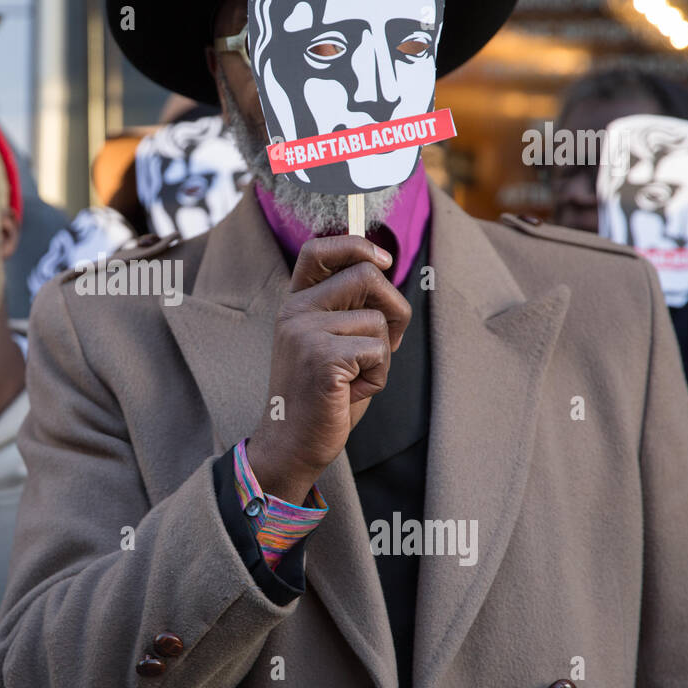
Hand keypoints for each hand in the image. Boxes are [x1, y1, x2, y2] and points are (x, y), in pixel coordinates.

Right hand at [245, 235, 410, 504]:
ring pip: (378, 321)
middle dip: (394, 308)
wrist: (293, 443)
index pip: (317, 250)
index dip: (356, 244)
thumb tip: (384, 273)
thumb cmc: (322, 395)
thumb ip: (349, 309)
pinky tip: (352, 391)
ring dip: (383, 355)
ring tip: (355, 378)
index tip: (382, 261)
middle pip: (367, 276)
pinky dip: (378, 377)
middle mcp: (295, 312)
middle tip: (388, 342)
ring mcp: (305, 334)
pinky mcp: (322, 358)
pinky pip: (378, 352)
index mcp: (296, 304)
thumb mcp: (331, 342)